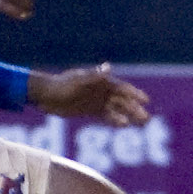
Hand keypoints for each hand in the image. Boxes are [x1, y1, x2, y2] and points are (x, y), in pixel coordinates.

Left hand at [29, 63, 148, 123]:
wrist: (45, 95)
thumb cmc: (62, 85)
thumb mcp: (78, 81)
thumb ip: (94, 76)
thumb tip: (109, 68)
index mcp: (101, 81)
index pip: (122, 88)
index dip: (135, 94)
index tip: (146, 100)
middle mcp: (102, 91)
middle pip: (122, 100)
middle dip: (135, 108)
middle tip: (146, 118)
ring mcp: (96, 101)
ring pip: (117, 109)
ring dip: (129, 115)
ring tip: (140, 123)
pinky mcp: (90, 111)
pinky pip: (106, 116)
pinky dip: (115, 120)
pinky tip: (123, 125)